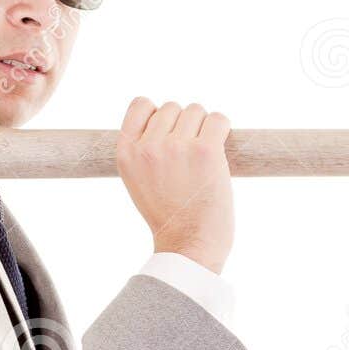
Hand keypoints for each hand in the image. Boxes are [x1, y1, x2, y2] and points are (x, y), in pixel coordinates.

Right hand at [116, 98, 234, 273]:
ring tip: (203, 157)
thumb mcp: (138, 180)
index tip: (168, 133)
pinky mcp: (206, 150)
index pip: (140, 104)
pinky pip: (218, 120)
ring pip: (196, 111)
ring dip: (204, 128)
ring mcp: (177, 147)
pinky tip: (220, 148)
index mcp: (126, 153)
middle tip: (190, 157)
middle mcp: (149, 147)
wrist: (188, 244)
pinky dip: (222, 129)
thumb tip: (163, 117)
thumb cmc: (168, 215)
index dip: (158, 114)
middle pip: (172, 107)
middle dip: (184, 125)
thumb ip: (143, 149)